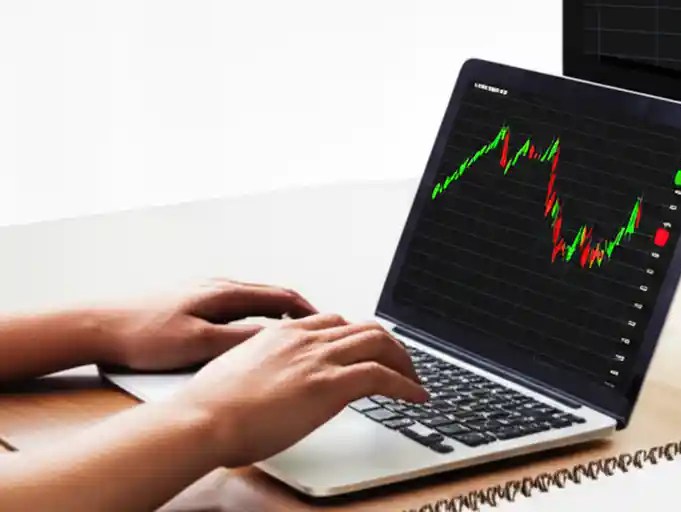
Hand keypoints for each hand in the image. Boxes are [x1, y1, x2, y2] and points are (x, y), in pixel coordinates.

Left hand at [100, 279, 317, 370]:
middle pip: (272, 295)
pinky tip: (249, 338)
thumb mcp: (197, 343)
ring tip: (291, 337)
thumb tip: (278, 338)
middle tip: (319, 331)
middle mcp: (218, 287)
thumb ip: (240, 339)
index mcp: (225, 293)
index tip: (329, 326)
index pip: (283, 296)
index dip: (310, 312)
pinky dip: (254, 319)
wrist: (97, 325)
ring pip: (253, 302)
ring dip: (277, 316)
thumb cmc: (142, 334)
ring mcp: (204, 293)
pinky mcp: (190, 304)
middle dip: (299, 312)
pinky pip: (235, 308)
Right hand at [168, 314, 428, 466]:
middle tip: (402, 365)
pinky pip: (382, 376)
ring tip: (414, 381)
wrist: (203, 420)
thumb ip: (264, 367)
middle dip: (391, 346)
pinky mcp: (329, 384)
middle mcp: (304, 338)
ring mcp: (318, 359)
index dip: (359, 337)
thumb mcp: (240, 372)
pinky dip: (406, 384)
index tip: (369, 351)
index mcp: (282, 334)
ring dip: (404, 362)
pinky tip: (415, 396)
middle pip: (365, 328)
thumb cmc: (210, 408)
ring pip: (380, 344)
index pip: (335, 322)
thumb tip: (272, 382)